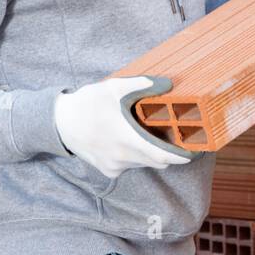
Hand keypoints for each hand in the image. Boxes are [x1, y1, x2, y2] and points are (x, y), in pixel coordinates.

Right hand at [53, 76, 190, 178]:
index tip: (194, 152)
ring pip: (144, 163)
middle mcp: (122, 157)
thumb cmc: (88, 103)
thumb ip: (142, 85)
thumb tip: (168, 84)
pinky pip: (131, 165)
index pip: (161, 155)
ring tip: (149, 134)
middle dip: (169, 152)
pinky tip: (130, 139)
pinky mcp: (108, 170)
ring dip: (151, 152)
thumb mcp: (114, 87)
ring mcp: (114, 166)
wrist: (61, 123)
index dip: (180, 156)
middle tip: (176, 137)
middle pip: (156, 160)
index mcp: (126, 138)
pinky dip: (137, 156)